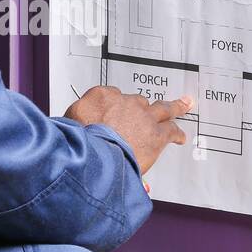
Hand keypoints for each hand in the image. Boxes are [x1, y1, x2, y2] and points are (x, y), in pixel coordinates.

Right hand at [65, 86, 192, 173]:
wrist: (92, 155)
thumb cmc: (78, 142)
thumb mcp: (69, 123)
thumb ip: (76, 121)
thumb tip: (75, 125)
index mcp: (101, 97)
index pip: (111, 96)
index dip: (114, 108)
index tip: (113, 114)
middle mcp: (124, 102)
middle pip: (137, 101)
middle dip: (141, 107)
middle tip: (147, 108)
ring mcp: (143, 116)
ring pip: (162, 108)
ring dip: (173, 108)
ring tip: (182, 106)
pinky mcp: (156, 133)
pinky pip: (171, 130)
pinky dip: (176, 134)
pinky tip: (180, 136)